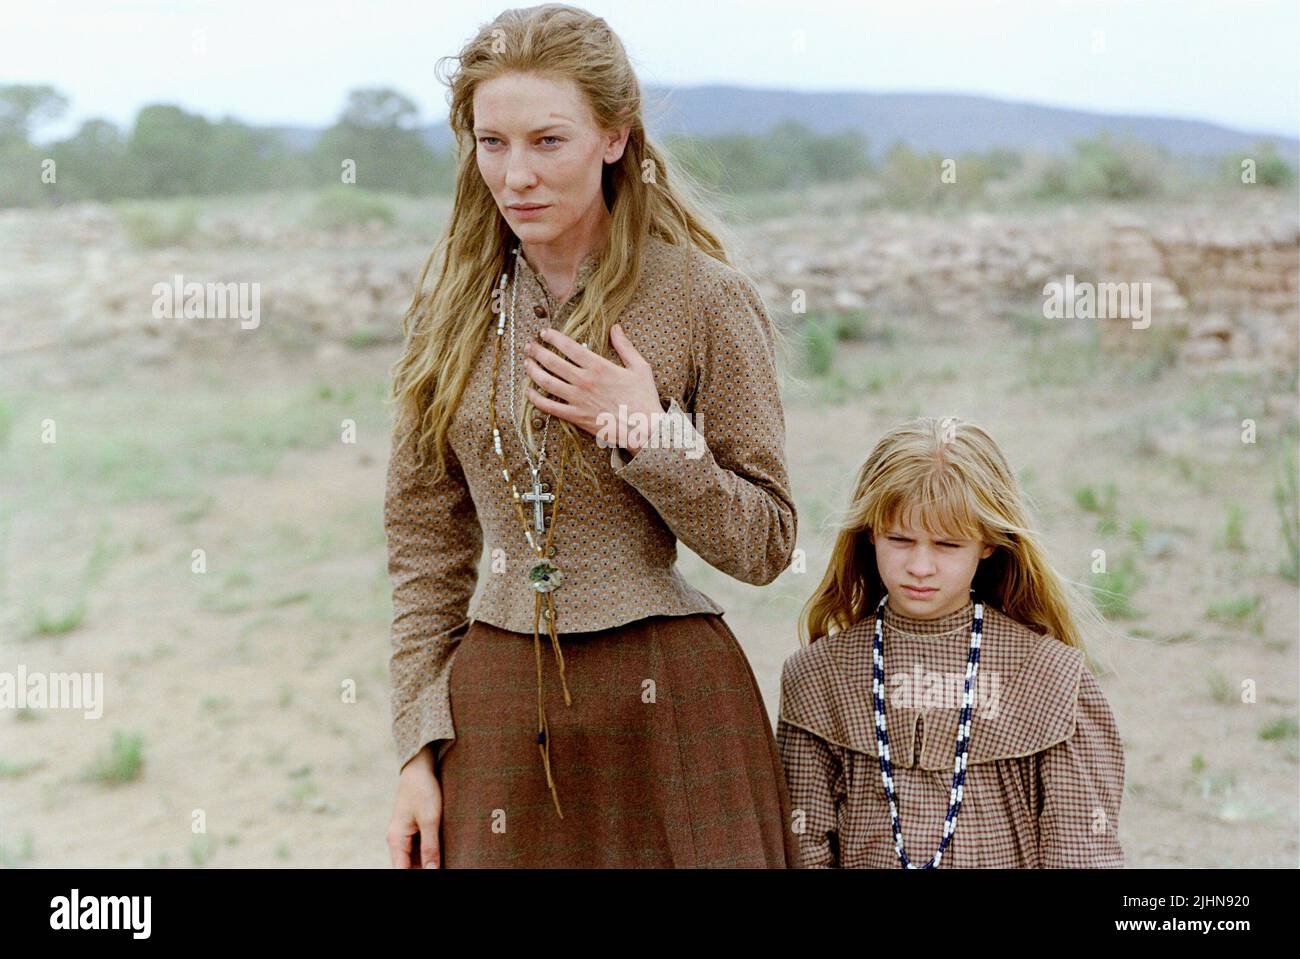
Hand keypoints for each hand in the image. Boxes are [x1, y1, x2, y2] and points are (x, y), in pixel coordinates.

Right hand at [386, 746, 443, 867]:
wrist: (420, 767)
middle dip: (427, 869)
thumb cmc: (423, 790)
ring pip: (417, 859)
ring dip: (431, 862)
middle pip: (410, 867)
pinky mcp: (415, 830)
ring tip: (450, 859)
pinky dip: (432, 853)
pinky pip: (422, 848)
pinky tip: (447, 852)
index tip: (436, 873)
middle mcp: (398, 841)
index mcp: (396, 840)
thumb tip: (431, 872)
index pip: (402, 871)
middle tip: (450, 865)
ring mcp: (406, 836)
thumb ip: (430, 847)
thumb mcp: (430, 819)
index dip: (418, 875)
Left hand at [523, 323, 662, 453]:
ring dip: (533, 371)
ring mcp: (578, 400)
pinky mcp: (576, 416)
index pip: (569, 346)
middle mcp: (584, 381)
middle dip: (537, 351)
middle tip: (529, 346)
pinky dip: (536, 399)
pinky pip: (550, 407)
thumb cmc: (644, 398)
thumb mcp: (639, 367)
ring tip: (526, 364)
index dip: (553, 337)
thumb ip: (625, 346)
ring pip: (547, 382)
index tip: (544, 332)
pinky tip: (529, 392)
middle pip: (552, 362)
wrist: (644, 428)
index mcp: (599, 366)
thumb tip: (616, 328)